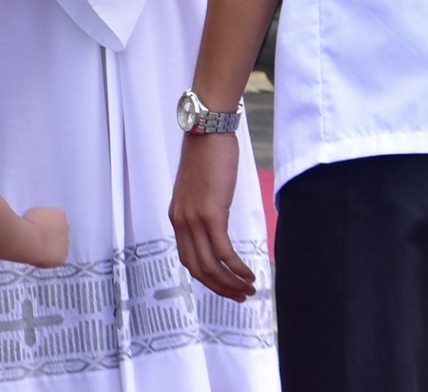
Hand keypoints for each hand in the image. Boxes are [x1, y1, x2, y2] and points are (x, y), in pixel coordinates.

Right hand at [22, 207, 68, 267]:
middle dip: (50, 236)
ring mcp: (66, 243)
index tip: (37, 229)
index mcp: (59, 215)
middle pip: (59, 233)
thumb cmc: (28, 224)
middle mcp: (66, 228)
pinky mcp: (62, 256)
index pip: (55, 220)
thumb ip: (41, 218)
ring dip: (50, 248)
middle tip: (37, 240)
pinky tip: (39, 256)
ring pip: (58, 247)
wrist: (30, 240)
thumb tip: (38, 223)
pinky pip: (55, 258)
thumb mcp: (33, 213)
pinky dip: (48, 259)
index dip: (45, 225)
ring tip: (36, 249)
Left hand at [171, 133, 256, 300]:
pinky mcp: (211, 214)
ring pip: (211, 265)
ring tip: (249, 289)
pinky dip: (237, 268)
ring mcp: (195, 219)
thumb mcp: (201, 188)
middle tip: (240, 297)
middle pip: (198, 268)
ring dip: (231, 283)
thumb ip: (205, 209)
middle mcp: (182, 222)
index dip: (207, 278)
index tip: (224, 287)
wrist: (208, 130)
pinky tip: (249, 273)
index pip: (189, 258)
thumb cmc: (208, 154)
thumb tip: (219, 225)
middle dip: (220, 288)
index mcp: (178, 217)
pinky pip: (224, 252)